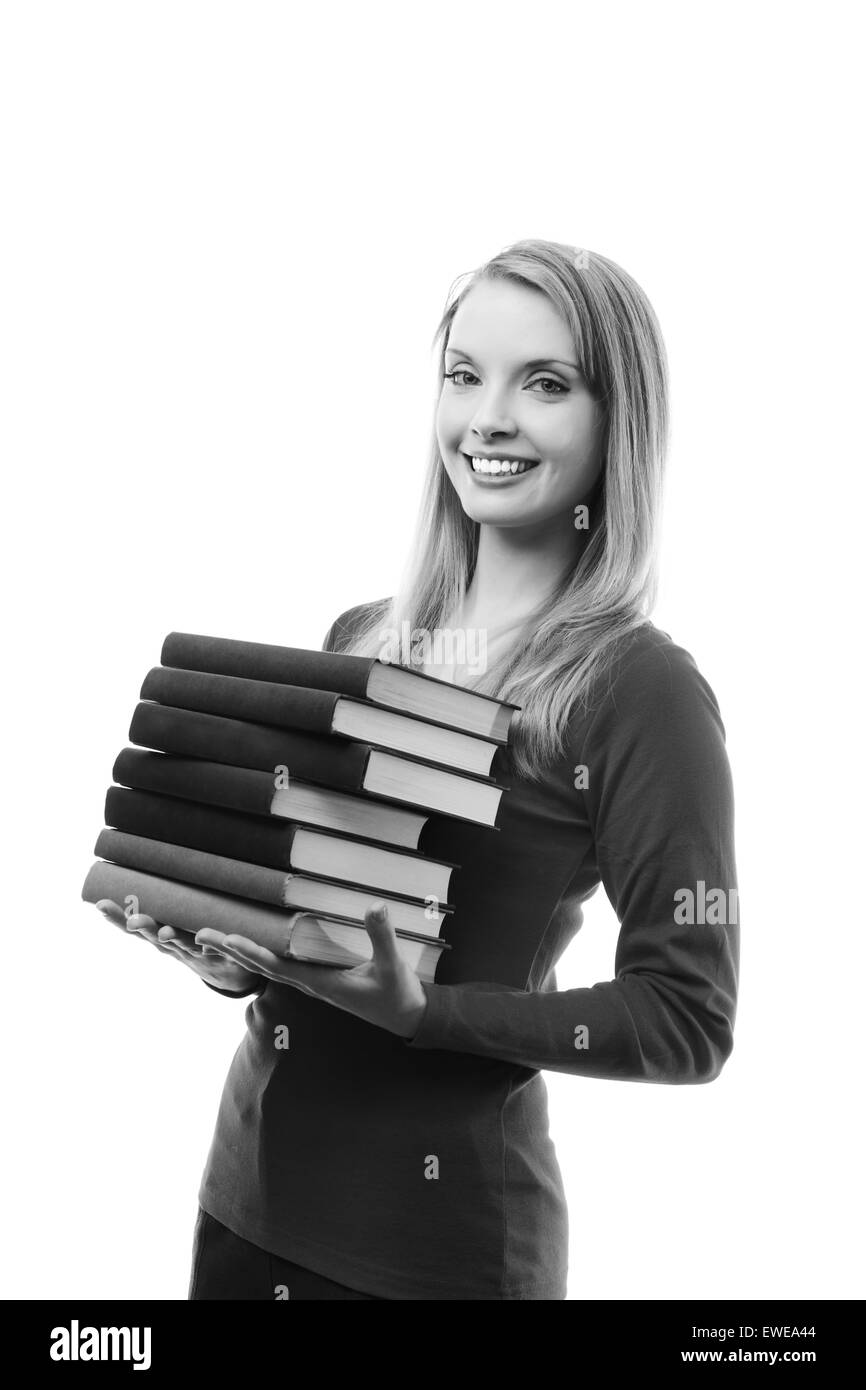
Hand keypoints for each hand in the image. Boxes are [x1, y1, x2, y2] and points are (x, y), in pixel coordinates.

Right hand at [95, 899, 260, 993]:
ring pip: (185, 945)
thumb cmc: (196, 945)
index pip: (136, 928)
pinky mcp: (225, 956)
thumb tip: (129, 874)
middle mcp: (177, 947)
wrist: (230, 975)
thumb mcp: (174, 927)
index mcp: (163, 937)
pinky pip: (220, 951)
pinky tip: (211, 941)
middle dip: (146, 928)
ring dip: (175, 939)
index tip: (101, 905)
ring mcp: (200, 953)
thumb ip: (160, 908)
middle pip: (157, 937)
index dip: (118, 918)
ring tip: (166, 933)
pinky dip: (215, 946)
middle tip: (134, 920)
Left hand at [195, 900, 428, 1038]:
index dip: (250, 952)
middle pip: (261, 965)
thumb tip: (373, 905)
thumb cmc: (398, 995)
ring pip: (269, 965)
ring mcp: (313, 981)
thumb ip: (382, 937)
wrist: (407, 1017)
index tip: (226, 939)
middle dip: (231, 950)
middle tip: (199, 934)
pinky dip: (263, 953)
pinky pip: (284, 963)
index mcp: (320, 983)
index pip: (276, 966)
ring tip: (214, 938)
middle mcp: (309, 983)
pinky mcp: (320, 977)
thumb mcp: (393, 967)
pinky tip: (253, 943)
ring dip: (241, 952)